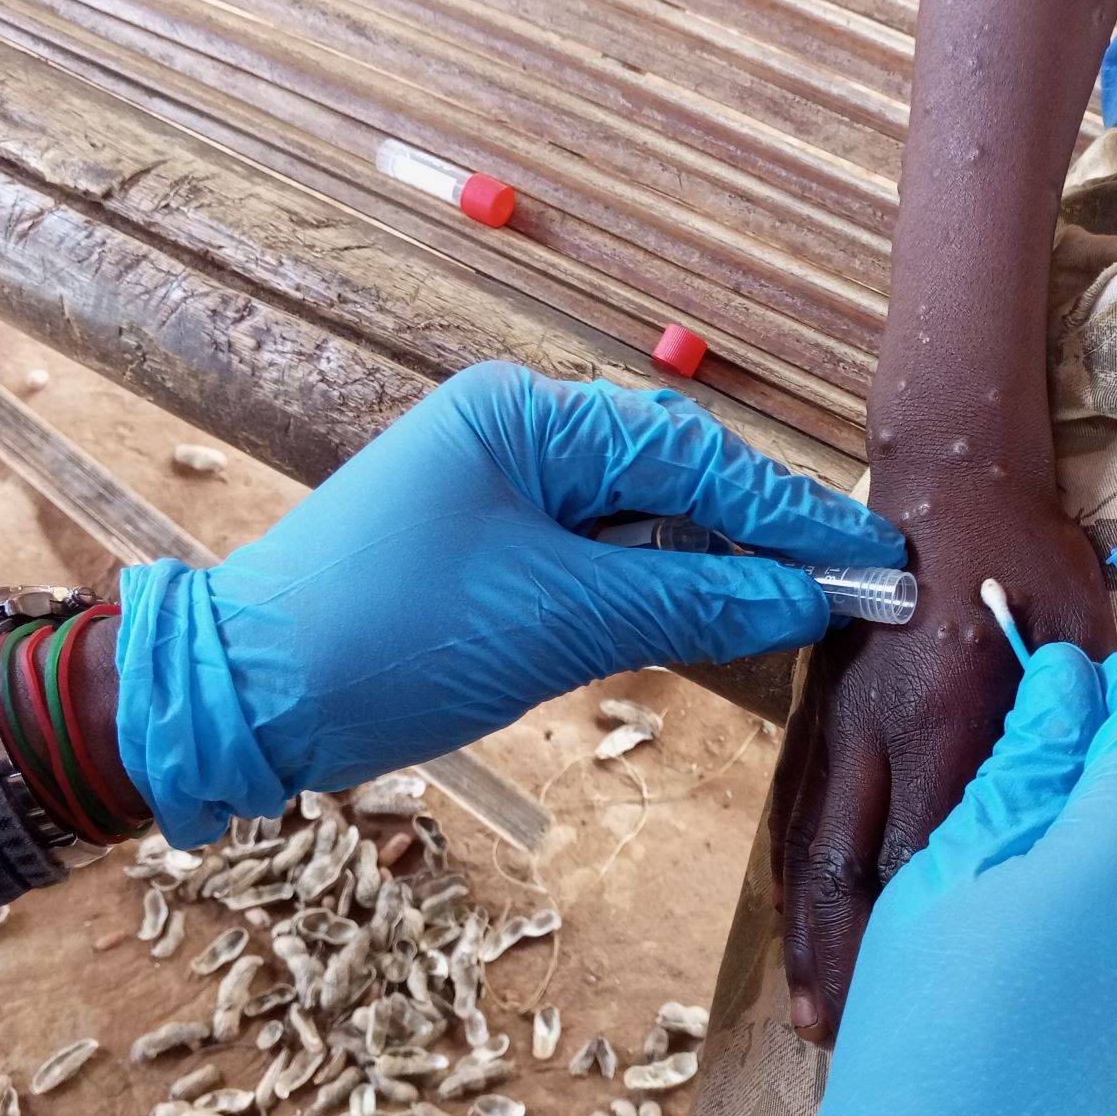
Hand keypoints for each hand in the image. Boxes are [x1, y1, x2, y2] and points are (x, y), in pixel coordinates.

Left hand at [115, 364, 903, 846]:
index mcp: (530, 417)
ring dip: (713, 564)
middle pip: (676, 477)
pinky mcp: (489, 549)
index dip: (792, 512)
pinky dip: (657, 588)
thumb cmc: (389, 636)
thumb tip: (806, 602)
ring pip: (641, 521)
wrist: (242, 698)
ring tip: (797, 610)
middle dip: (763, 535)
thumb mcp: (559, 619)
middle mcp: (519, 434)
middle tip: (852, 589)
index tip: (874, 556)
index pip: (695, 456)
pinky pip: (598, 557)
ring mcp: (501, 491)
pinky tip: (709, 617)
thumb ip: (693, 599)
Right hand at [774, 477, 1112, 1041]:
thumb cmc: (1022, 552)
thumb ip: (1076, 717)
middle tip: (849, 1046)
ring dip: (807, 934)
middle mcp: (875, 725)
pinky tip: (797, 923)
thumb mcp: (1074, 623)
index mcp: (947, 707)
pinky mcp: (816, 710)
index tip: (931, 1006)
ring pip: (806, 843)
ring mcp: (834, 718)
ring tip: (812, 1013)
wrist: (938, 476)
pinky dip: (791, 878)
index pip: (929, 843)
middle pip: (846, 864)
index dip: (921, 936)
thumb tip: (1092, 811)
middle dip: (845, 960)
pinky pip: (795, 806)